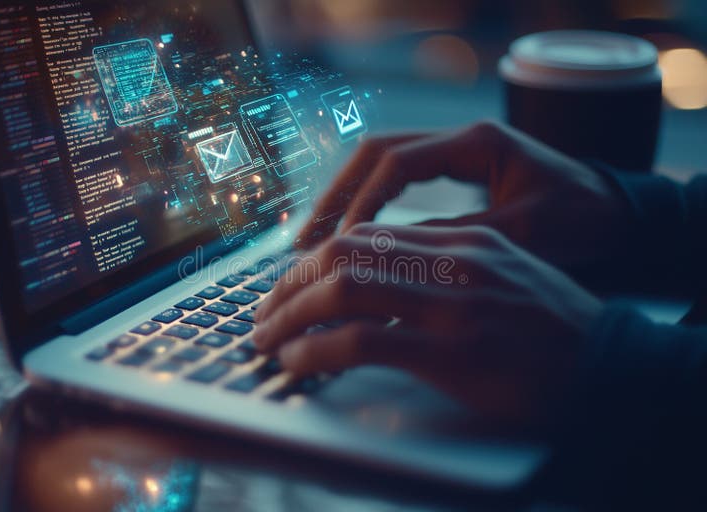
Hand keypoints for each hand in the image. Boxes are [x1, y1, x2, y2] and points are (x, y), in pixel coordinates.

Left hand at [255, 225, 602, 422]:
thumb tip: (379, 279)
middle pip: (344, 252)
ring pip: (342, 288)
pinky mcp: (451, 351)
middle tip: (264, 311)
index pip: (368, 235)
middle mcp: (452, 260)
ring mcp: (451, 304)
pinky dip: (315, 350)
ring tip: (266, 337)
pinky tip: (296, 361)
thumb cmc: (554, 328)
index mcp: (462, 240)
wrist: (610, 366)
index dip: (316, 257)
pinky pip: (360, 340)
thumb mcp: (501, 277)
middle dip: (290, 282)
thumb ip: (444, 269)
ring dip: (290, 313)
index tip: (290, 283)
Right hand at [296, 122, 633, 270]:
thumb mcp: (519, 235)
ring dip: (345, 196)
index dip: (363, 202)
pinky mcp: (457, 168)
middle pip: (376, 151)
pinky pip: (398, 177)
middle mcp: (460, 138)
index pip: (397, 162)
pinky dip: (369, 202)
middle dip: (337, 193)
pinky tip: (352, 235)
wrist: (617, 215)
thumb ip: (455, 240)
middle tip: (306, 238)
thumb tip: (389, 259)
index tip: (341, 244)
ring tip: (315, 238)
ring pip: (381, 161)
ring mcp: (456, 149)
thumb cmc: (580, 222)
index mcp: (477, 143)